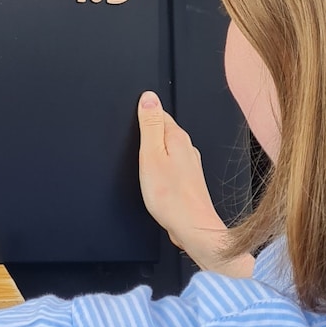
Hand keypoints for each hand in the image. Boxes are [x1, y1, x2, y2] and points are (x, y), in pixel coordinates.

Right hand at [137, 91, 253, 276]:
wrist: (193, 229)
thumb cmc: (171, 197)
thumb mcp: (151, 155)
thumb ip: (150, 125)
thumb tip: (149, 97)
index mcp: (177, 137)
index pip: (159, 112)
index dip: (143, 115)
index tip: (132, 122)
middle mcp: (187, 148)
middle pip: (164, 129)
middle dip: (148, 132)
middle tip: (134, 142)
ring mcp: (190, 164)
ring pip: (168, 147)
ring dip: (155, 149)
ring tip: (143, 159)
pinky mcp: (188, 180)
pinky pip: (171, 163)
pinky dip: (161, 165)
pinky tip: (155, 176)